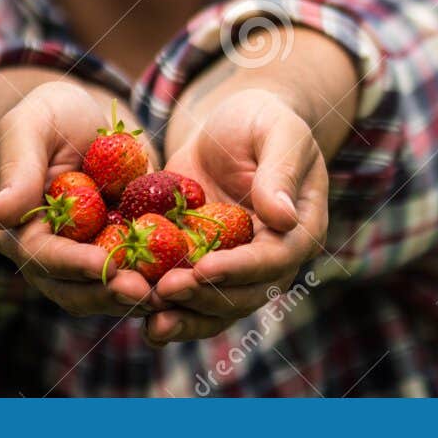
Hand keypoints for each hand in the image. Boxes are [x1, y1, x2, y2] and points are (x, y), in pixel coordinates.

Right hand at [0, 79, 156, 316]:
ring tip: (167, 295)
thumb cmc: (48, 112)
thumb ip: (18, 168)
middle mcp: (42, 250)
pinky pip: (131, 272)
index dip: (72, 265)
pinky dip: (153, 279)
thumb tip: (1, 214)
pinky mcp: (111, 250)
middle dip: (108, 293)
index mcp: (11, 227)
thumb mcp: (29, 127)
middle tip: (145, 294)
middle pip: (71, 286)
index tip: (105, 267)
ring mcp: (77, 255)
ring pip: (101, 290)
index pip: (39, 256)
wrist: (84, 114)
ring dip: (132, 296)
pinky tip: (182, 279)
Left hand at [147, 88, 329, 343]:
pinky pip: (189, 297)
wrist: (229, 126)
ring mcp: (236, 267)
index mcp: (300, 228)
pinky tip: (136, 311)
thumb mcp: (278, 131)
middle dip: (204, 297)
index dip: (240, 269)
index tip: (204, 268)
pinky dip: (165, 309)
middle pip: (244, 295)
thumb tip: (283, 218)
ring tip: (150, 317)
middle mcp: (271, 258)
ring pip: (216, 308)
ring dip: (184, 316)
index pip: (275, 260)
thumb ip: (282, 170)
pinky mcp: (203, 266)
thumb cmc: (261, 120)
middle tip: (165, 290)